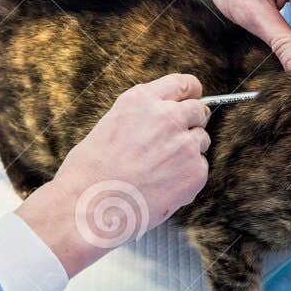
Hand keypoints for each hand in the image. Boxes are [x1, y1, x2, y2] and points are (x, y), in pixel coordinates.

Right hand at [16, 74, 209, 276]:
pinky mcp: (195, 171)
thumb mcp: (110, 126)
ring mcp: (184, 143)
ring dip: (187, 153)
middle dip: (191, 124)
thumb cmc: (89, 172)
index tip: (192, 99)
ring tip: (158, 172)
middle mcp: (167, 116)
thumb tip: (160, 121)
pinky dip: (186, 179)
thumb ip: (141, 118)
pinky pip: (200, 169)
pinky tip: (161, 189)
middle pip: (198, 110)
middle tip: (174, 144)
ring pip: (201, 141)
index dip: (190, 94)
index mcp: (142, 100)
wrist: (89, 206)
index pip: (183, 84)